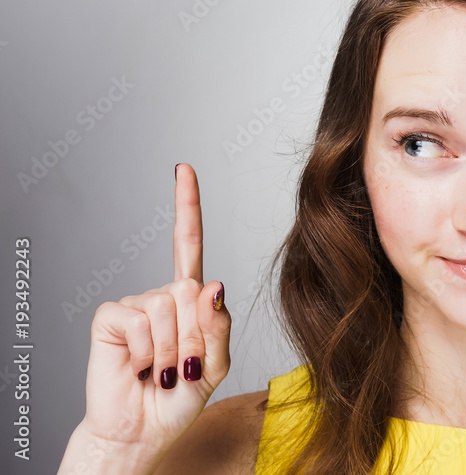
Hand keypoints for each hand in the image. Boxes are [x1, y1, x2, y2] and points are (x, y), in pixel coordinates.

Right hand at [77, 163, 230, 458]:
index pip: (189, 245)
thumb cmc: (178, 398)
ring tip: (159, 369)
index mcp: (191, 301)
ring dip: (169, 349)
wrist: (141, 431)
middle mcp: (163, 295)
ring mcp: (135, 304)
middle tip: (180, 364)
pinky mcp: (111, 317)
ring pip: (168, 308)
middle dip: (192, 335)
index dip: (186, 206)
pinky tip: (137, 365)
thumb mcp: (216, 367)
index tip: (183, 169)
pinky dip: (144, 350)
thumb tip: (213, 286)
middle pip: (190, 290)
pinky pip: (138, 321)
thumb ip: (219, 328)